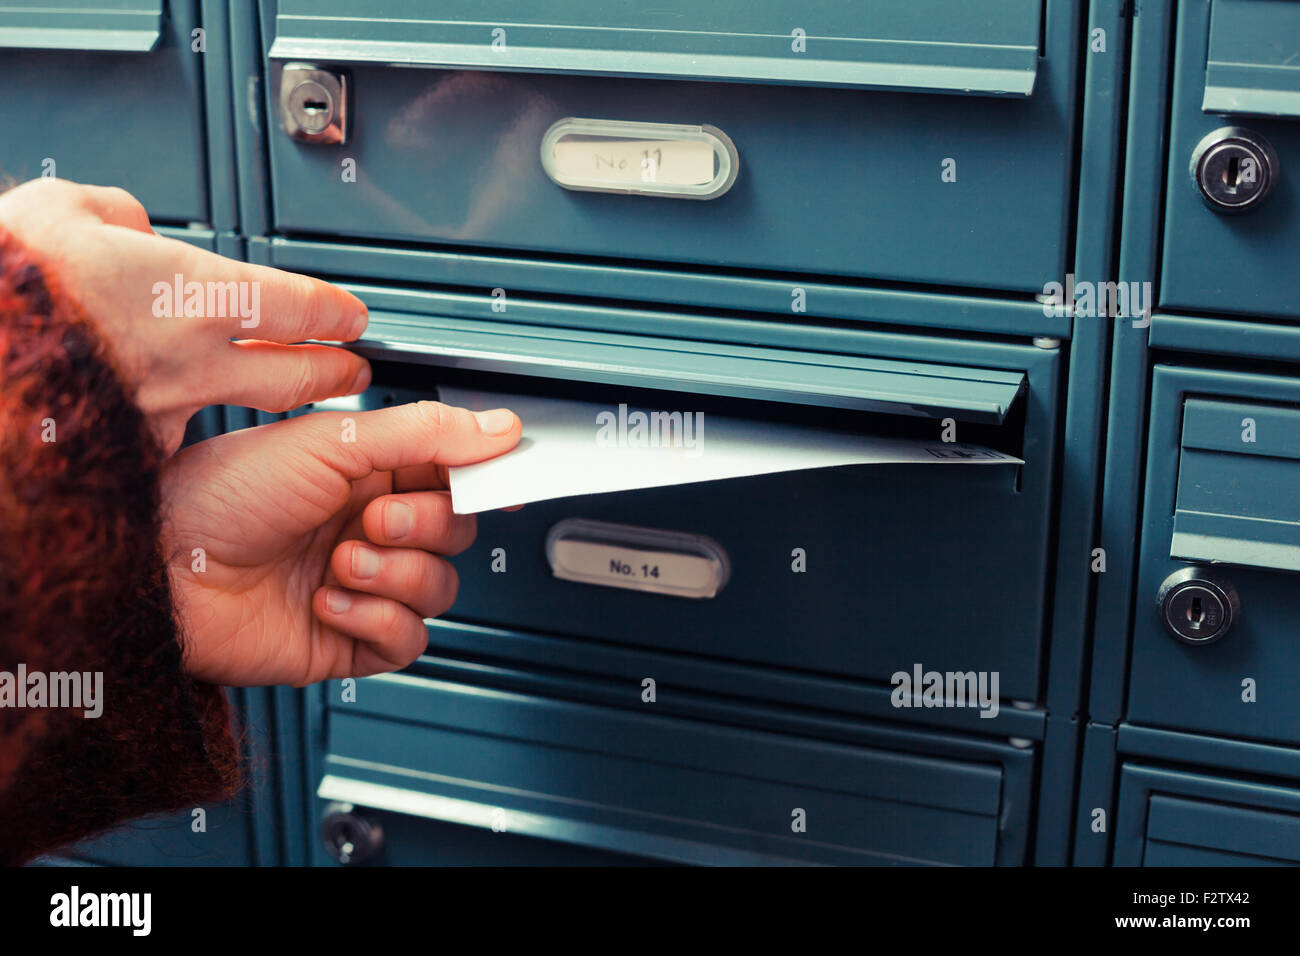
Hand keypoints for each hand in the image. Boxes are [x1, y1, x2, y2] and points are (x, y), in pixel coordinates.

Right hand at [0, 178, 370, 452]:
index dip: (335, 314)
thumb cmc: (2, 288)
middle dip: (334, 375)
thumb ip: (111, 215)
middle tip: (354, 373)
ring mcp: (157, 415)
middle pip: (293, 377)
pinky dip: (171, 428)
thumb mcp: (58, 214)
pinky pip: (162, 440)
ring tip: (272, 397)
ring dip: (260, 405)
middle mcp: (188, 364)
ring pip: (234, 413)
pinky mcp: (121, 454)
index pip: (299, 308)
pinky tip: (169, 422)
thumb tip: (128, 226)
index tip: (353, 318)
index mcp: (190, 296)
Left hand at [159, 401, 521, 685]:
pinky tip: (329, 601)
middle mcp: (370, 527)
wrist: (162, 572)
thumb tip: (496, 426)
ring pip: (439, 589)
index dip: (478, 479)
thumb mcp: (330, 442)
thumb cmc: (220, 497)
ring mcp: (361, 585)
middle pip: (456, 534)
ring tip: (341, 563)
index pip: (454, 476)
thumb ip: (424, 433)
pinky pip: (408, 640)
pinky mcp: (349, 638)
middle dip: (422, 527)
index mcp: (369, 472)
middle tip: (374, 518)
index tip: (497, 478)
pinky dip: (377, 620)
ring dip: (394, 575)